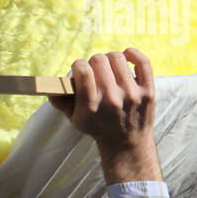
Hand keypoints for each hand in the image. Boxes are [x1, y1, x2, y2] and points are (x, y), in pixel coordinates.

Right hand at [49, 49, 161, 183]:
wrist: (127, 143)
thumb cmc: (98, 127)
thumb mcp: (75, 119)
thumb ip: (60, 101)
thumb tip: (48, 87)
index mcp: (92, 106)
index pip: (83, 70)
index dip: (79, 65)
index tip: (81, 70)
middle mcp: (112, 100)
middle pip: (99, 60)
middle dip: (93, 63)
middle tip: (95, 72)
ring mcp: (132, 95)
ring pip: (117, 58)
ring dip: (110, 59)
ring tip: (109, 68)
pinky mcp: (148, 92)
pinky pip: (142, 61)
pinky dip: (133, 54)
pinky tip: (126, 56)